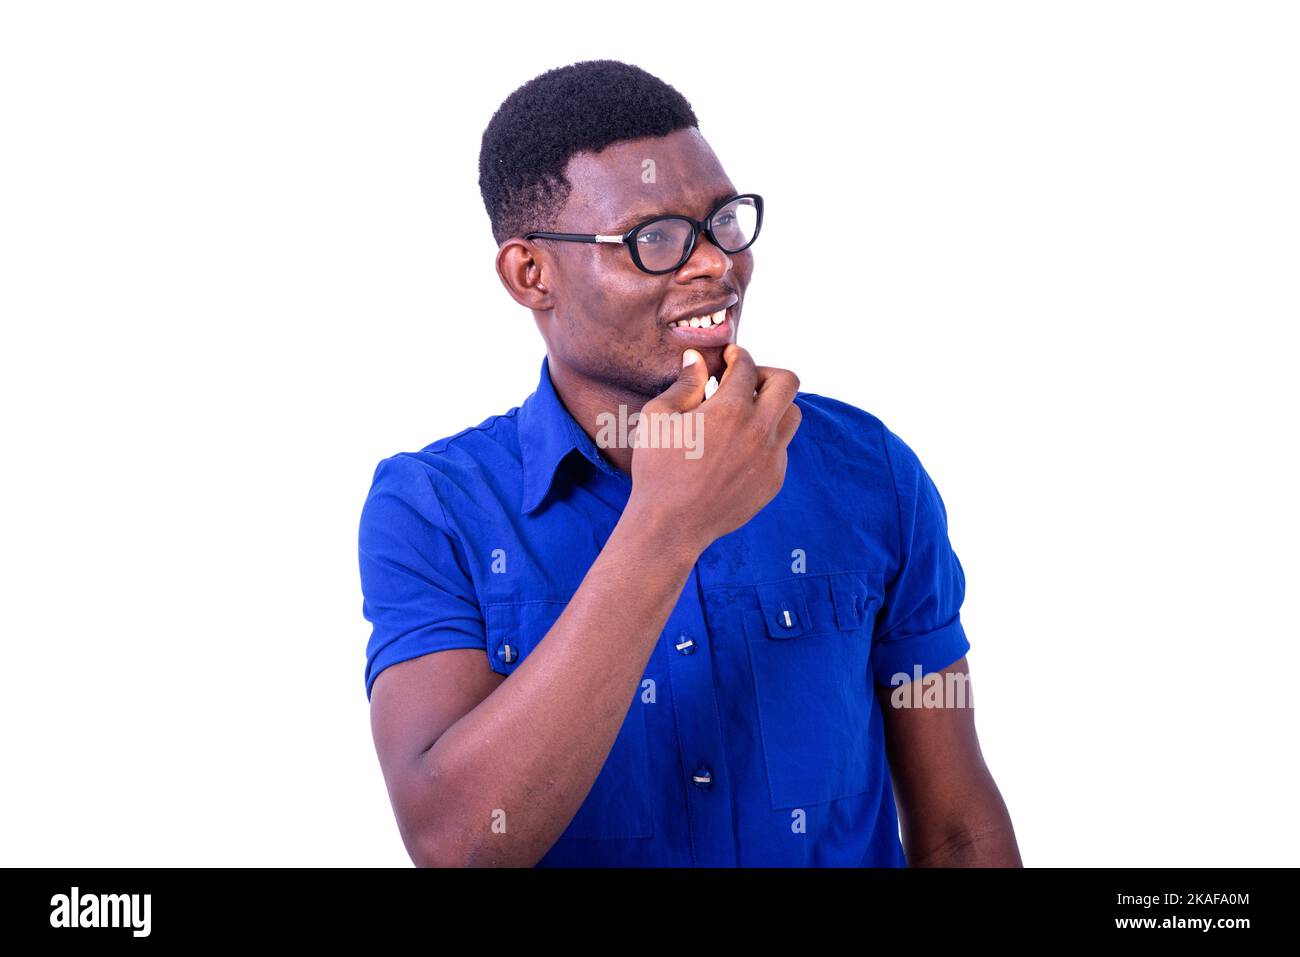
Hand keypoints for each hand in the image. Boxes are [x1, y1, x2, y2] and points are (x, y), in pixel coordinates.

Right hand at [625, 344, 801, 556]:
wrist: (671, 525)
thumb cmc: (658, 469)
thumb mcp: (658, 418)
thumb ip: (684, 384)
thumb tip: (696, 359)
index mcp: (731, 410)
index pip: (747, 365)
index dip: (737, 355)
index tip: (729, 357)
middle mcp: (759, 431)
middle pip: (787, 383)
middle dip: (766, 373)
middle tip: (745, 382)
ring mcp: (771, 458)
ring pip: (792, 416)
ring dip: (773, 406)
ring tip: (746, 414)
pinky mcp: (773, 480)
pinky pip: (781, 448)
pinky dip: (766, 439)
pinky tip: (739, 448)